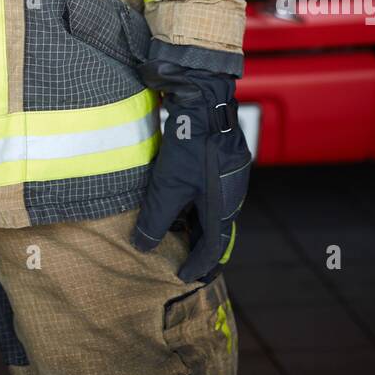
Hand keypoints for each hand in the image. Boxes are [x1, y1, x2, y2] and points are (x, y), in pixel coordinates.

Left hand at [132, 62, 251, 282]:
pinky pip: (210, 188)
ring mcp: (229, 174)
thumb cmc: (190, 146)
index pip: (213, 247)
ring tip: (173, 226)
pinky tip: (178, 193)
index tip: (183, 274)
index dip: (196, 263)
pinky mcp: (222, 157)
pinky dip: (195, 199)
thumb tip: (143, 247)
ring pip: (212, 207)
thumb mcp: (167, 188)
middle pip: (214, 228)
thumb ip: (156, 220)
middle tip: (179, 254)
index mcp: (223, 207)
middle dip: (196, 243)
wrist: (203, 100)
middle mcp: (232, 193)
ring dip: (194, 220)